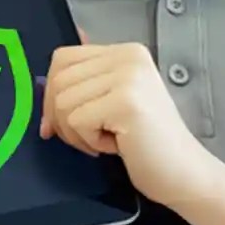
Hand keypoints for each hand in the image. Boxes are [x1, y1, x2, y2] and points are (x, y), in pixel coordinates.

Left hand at [39, 36, 220, 207]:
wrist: (185, 172)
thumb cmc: (147, 141)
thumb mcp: (114, 99)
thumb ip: (85, 83)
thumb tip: (40, 82)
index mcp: (126, 51)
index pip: (63, 58)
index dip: (51, 93)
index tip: (56, 122)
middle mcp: (128, 56)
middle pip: (59, 79)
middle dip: (61, 116)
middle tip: (88, 136)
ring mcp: (128, 77)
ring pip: (63, 101)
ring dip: (76, 131)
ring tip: (107, 139)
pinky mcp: (125, 102)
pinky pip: (76, 120)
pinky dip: (88, 141)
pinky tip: (116, 145)